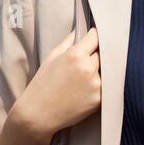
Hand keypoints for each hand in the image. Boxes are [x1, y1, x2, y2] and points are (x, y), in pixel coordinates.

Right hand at [8, 27, 101, 144]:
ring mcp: (96, 84)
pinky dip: (98, 87)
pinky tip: (83, 91)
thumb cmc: (42, 85)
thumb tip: (81, 30)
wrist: (38, 114)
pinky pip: (105, 87)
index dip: (95, 37)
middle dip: (96, 55)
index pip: (96, 37)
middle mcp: (88, 68)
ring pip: (105, 71)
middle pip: (103, 54)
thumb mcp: (51, 57)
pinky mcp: (99, 99)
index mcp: (75, 55)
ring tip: (81, 80)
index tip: (94, 38)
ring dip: (99, 72)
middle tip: (86, 62)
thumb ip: (68, 42)